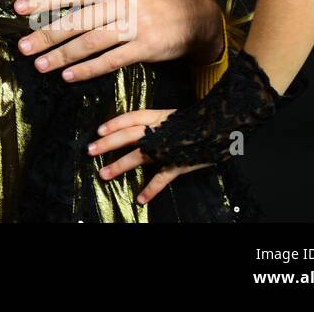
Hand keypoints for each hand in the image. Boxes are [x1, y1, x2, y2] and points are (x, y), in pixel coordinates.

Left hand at [11, 0, 223, 82]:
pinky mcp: (146, 47)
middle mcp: (123, 3)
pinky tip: (70, 76)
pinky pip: (113, 60)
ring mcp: (135, 26)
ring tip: (40, 65)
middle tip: (23, 46)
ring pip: (92, 42)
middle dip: (47, 34)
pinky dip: (90, 68)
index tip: (19, 8)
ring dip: (64, 55)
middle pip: (78, 20)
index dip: (45, 0)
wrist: (198, 16)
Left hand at [87, 107, 213, 205]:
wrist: (223, 127)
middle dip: (108, 143)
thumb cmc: (200, 120)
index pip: (131, 117)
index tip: (98, 130)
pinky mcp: (178, 164)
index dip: (114, 123)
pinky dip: (151, 189)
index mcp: (159, 116)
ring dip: (120, 165)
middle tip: (90, 150)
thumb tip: (138, 128)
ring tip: (104, 174)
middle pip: (128, 135)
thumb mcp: (174, 115)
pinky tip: (140, 199)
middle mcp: (159, 131)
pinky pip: (162, 178)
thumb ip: (156, 121)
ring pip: (139, 156)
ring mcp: (168, 148)